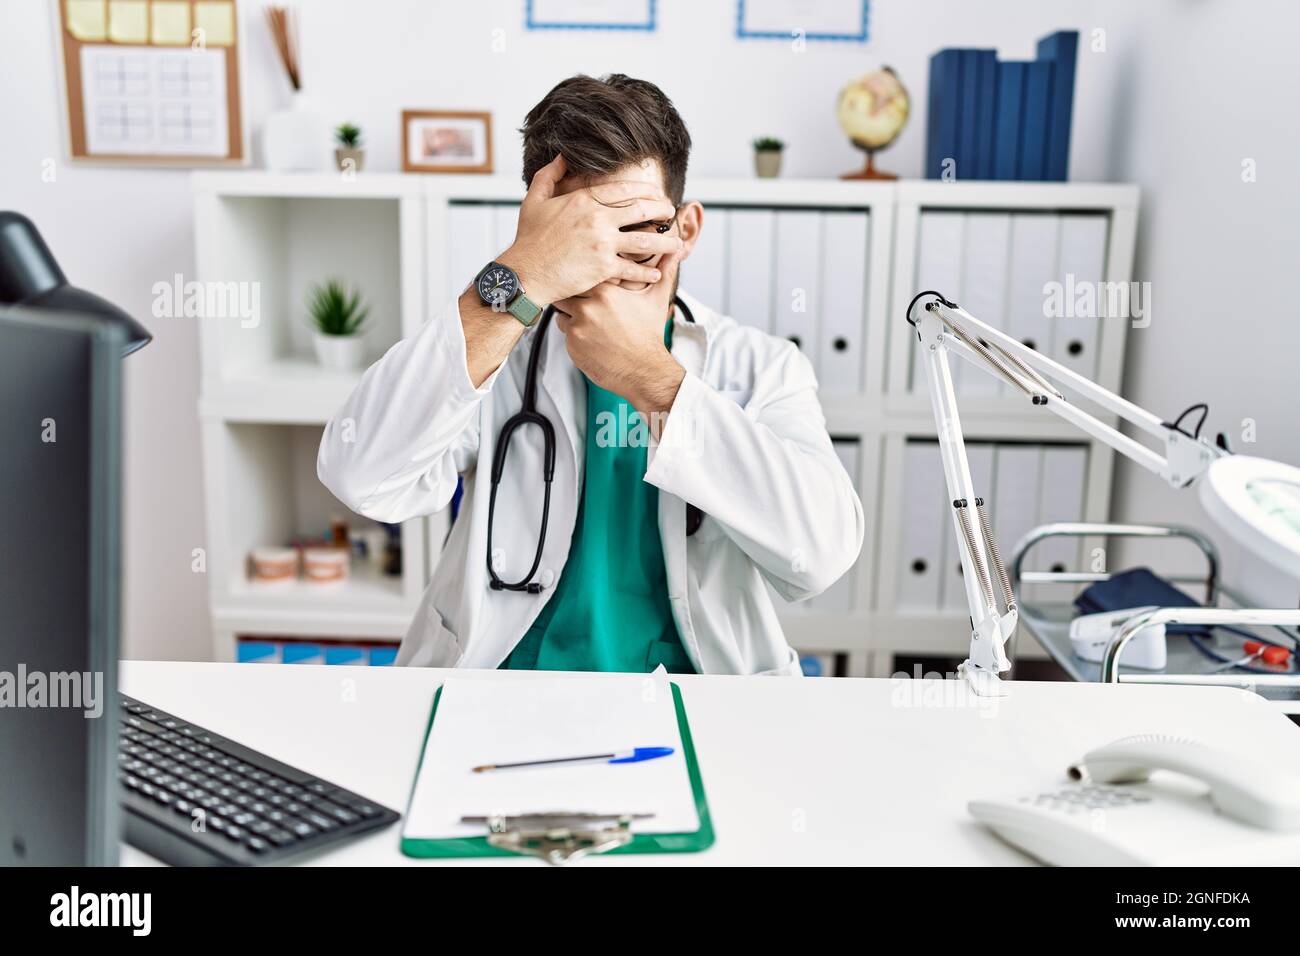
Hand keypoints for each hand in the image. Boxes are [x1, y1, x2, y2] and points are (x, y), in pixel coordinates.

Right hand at [498, 155, 683, 304]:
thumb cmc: (528, 239)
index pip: (625, 190)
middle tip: (672, 214)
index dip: (647, 192)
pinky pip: (633, 269)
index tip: (658, 196)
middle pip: (642, 210)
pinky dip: (648, 272)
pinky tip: (657, 273)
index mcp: (584, 200)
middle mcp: (598, 219)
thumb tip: (562, 156)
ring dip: (665, 242)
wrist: (524, 272)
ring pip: (645, 240)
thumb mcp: (535, 199)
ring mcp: (603, 243)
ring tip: (677, 244)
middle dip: (662, 211)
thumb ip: (549, 174)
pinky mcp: (603, 267)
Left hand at [552, 250, 685, 423]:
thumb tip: (677, 249)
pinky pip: (563, 331)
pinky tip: (591, 337)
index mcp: (606, 290)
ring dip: (570, 314)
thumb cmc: (649, 335)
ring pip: (561, 310)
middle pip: (566, 290)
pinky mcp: (572, 343)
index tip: (588, 280)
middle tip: (584, 302)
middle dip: (572, 294)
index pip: (582, 273)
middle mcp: (589, 305)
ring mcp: (578, 325)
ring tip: (590, 322)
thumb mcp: (657, 299)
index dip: (584, 276)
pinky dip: (573, 333)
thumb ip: (663, 270)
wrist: (645, 370)